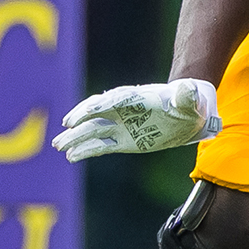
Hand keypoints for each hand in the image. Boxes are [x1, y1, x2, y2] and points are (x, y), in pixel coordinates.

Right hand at [52, 78, 221, 161]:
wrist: (187, 114)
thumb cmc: (187, 103)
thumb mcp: (189, 99)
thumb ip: (185, 96)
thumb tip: (187, 92)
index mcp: (134, 98)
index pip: (109, 101)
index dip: (94, 108)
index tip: (79, 116)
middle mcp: (121, 111)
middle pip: (94, 116)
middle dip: (78, 123)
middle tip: (63, 132)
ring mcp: (119, 126)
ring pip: (92, 131)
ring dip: (75, 138)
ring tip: (59, 146)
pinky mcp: (121, 141)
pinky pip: (100, 146)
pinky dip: (85, 151)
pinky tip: (71, 157)